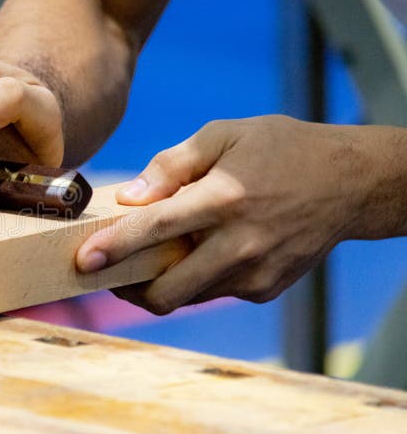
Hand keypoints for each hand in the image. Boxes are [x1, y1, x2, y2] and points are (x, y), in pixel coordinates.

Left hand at [76, 115, 370, 313]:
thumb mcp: (224, 135)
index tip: (82, 262)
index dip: (114, 248)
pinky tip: (204, 250)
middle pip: (166, 291)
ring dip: (162, 283)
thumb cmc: (281, 149)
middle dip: (128, 288)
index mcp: (224, 199)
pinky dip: (197, 278)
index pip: (155, 229)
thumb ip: (171, 165)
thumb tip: (130, 198)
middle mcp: (239, 244)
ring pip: (187, 297)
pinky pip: (213, 293)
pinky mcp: (265, 290)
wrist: (351, 182)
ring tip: (154, 255)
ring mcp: (255, 274)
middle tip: (110, 270)